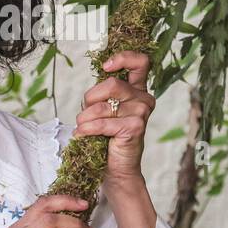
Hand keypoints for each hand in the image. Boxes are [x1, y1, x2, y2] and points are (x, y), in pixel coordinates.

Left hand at [72, 50, 155, 194]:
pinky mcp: (136, 127)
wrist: (116, 168)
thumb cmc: (107, 136)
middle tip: (85, 114)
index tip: (105, 67)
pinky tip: (82, 135)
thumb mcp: (104, 107)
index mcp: (138, 89)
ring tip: (82, 128)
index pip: (140, 62)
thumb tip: (100, 72)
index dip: (122, 58)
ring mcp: (142, 113)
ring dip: (85, 118)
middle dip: (90, 98)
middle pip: (111, 84)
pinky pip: (102, 122)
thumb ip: (103, 91)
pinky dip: (87, 129)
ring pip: (103, 106)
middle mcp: (144, 99)